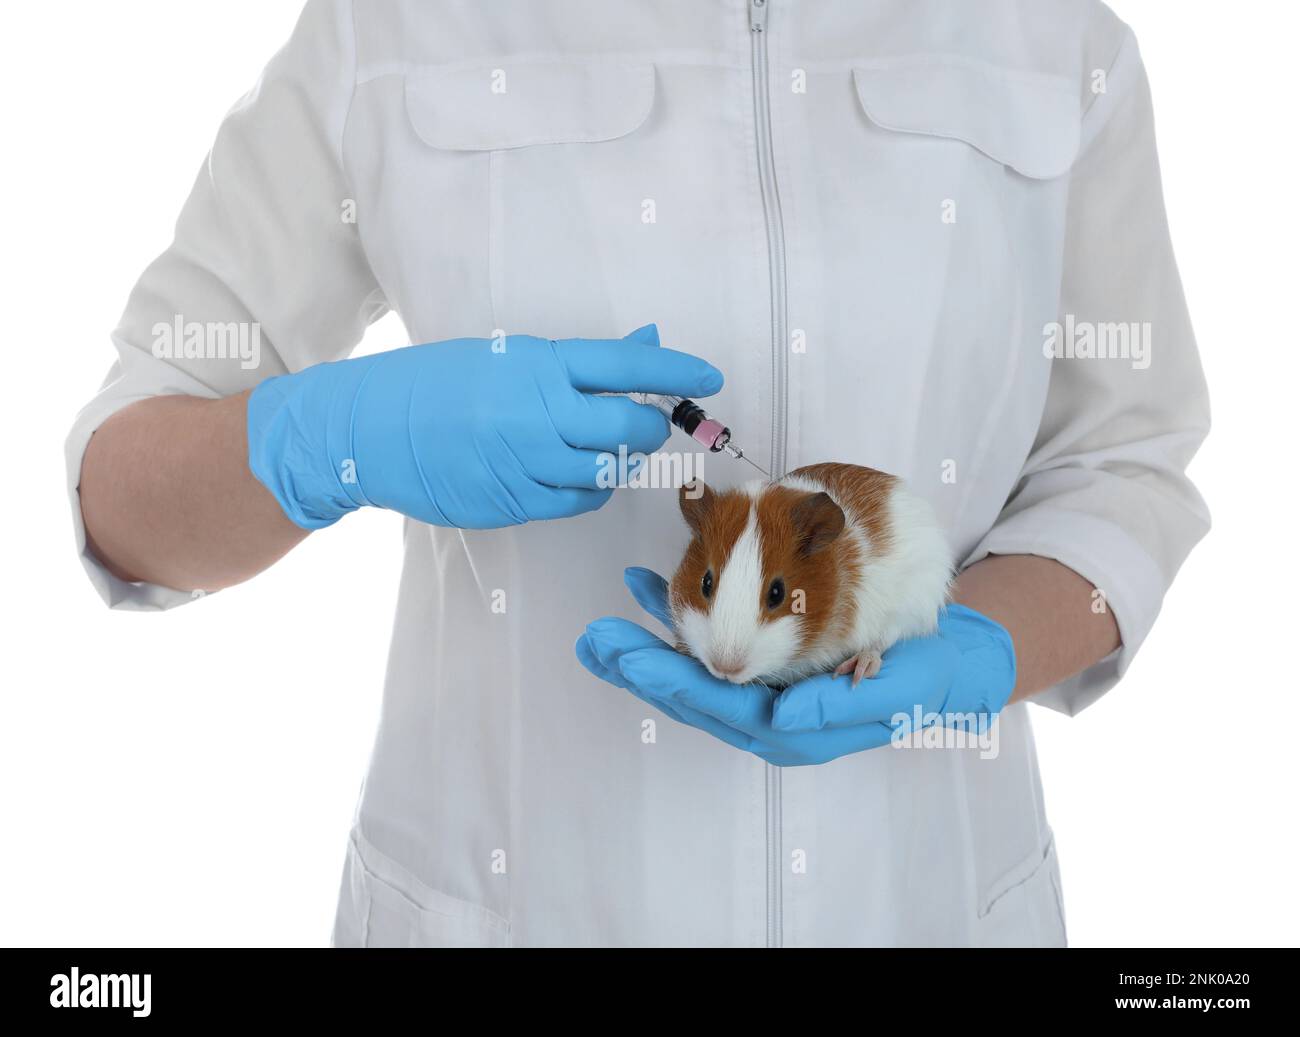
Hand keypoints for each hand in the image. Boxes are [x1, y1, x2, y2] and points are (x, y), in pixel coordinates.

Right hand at [247, 324, 721, 528]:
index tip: (709, 378)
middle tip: (647, 424)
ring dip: (621, 461)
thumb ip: (574, 362)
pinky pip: (578, 502)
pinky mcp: (514, 503)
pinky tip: (574, 476)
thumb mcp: (503, 356)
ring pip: (609, 471)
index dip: (675, 373)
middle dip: (652, 428)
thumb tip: (643, 347)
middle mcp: (537, 413)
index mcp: (535, 365)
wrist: (364, 430)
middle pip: (630, 427)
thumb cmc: (434, 384)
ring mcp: (526, 463)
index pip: (625, 367)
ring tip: (603, 448)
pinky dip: (590, 490)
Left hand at [576, 567, 1015, 766]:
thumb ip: (841, 706)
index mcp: (793, 731)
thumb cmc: (923, 681)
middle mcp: (767, 720)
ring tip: (601, 629)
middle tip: (594, 642)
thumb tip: (784, 717)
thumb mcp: (898, 693)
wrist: (945, 670)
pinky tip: (647, 592)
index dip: (672, 681)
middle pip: (692, 694)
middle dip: (641, 667)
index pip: (720, 705)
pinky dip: (677, 622)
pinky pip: (711, 650)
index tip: (630, 661)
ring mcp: (762, 697)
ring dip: (647, 648)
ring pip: (692, 674)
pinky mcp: (763, 673)